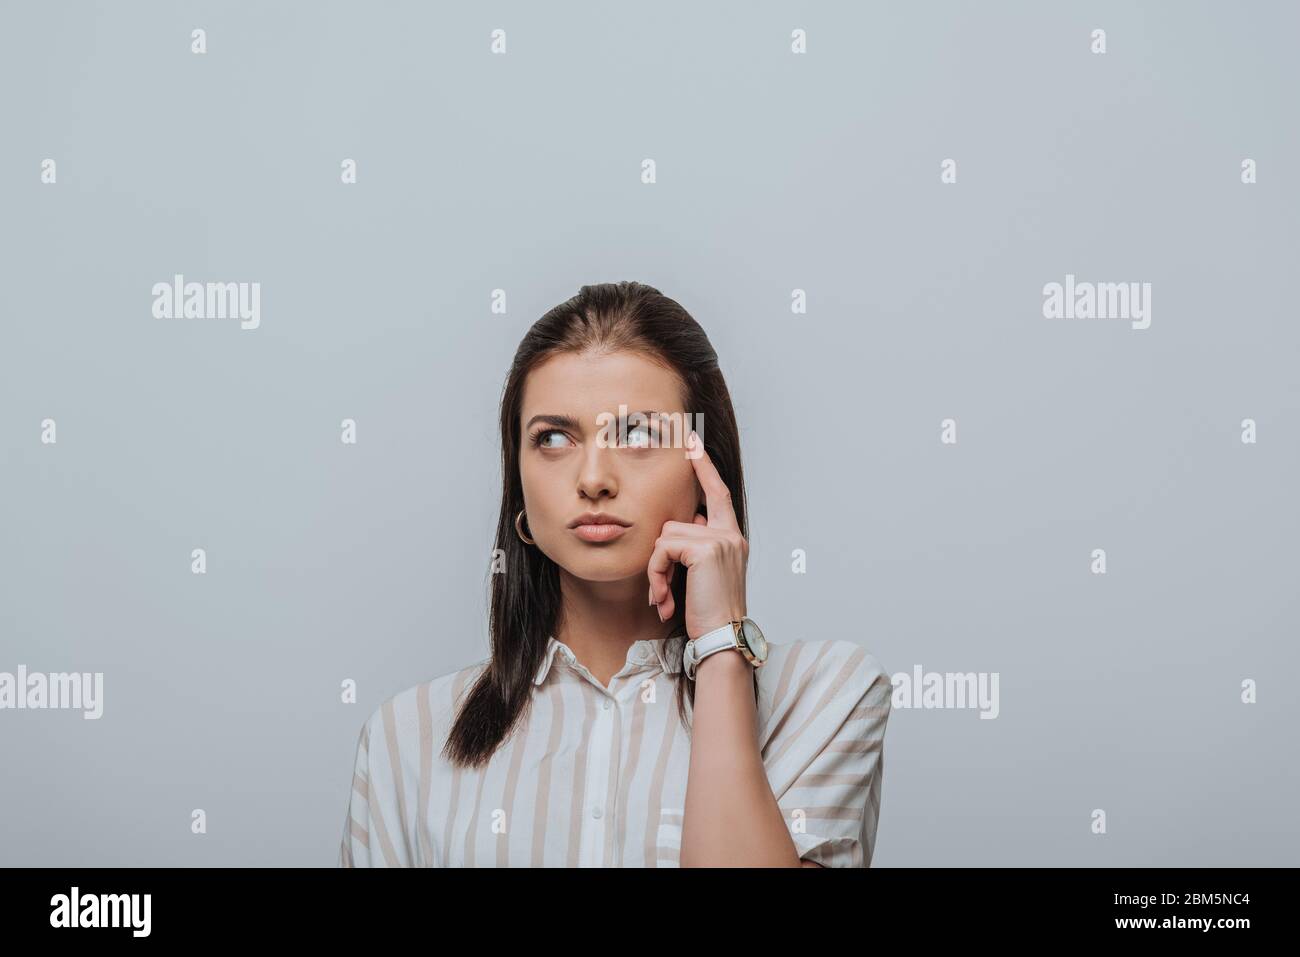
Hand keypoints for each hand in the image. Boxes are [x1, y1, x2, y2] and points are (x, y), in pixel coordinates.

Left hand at [647, 430, 747, 639]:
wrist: (721, 638)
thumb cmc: (709, 615)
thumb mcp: (703, 577)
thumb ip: (695, 549)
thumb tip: (674, 536)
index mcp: (732, 538)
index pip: (717, 493)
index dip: (704, 467)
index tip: (692, 442)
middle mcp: (730, 535)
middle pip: (677, 522)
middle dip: (661, 558)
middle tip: (662, 591)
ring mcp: (721, 539)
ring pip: (665, 536)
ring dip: (657, 570)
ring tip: (665, 597)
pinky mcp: (707, 549)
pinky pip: (663, 549)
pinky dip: (657, 574)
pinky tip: (665, 598)